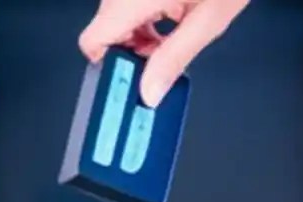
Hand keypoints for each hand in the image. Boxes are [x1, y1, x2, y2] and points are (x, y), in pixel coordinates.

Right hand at [79, 0, 249, 106]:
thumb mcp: (209, 19)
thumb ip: (175, 58)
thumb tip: (149, 91)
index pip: (92, 42)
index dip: (111, 65)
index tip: (133, 78)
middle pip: (106, 30)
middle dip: (133, 49)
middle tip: (165, 56)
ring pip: (116, 15)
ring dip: (141, 31)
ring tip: (176, 28)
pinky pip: (128, 1)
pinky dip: (146, 13)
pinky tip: (174, 11)